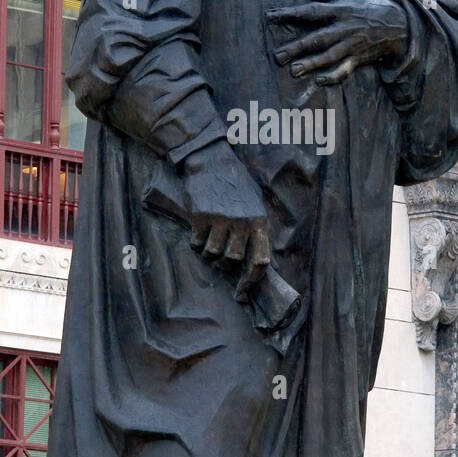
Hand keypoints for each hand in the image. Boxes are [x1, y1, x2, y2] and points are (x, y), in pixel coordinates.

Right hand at [179, 141, 270, 298]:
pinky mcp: (200, 216)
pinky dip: (196, 242)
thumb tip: (256, 265)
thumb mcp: (254, 206)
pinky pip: (196, 244)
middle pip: (233, 261)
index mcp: (259, 222)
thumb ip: (255, 232)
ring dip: (209, 252)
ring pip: (212, 254)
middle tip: (220, 256)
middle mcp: (242, 222)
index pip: (261, 261)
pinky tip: (199, 229)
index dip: (251, 282)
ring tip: (210, 238)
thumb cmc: (235, 186)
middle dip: (224, 263)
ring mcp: (220, 219)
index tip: (242, 294)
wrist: (211, 162)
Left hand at [268, 0, 408, 85]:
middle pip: (318, 38)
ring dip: (312, 64)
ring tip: (293, 71)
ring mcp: (351, 45)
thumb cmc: (364, 7)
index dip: (290, 13)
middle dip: (298, 47)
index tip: (269, 16)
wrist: (395, 24)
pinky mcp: (358, 58)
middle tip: (278, 56)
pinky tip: (319, 81)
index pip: (311, 11)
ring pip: (330, 56)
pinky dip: (334, 76)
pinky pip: (346, 70)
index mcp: (338, 10)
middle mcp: (343, 28)